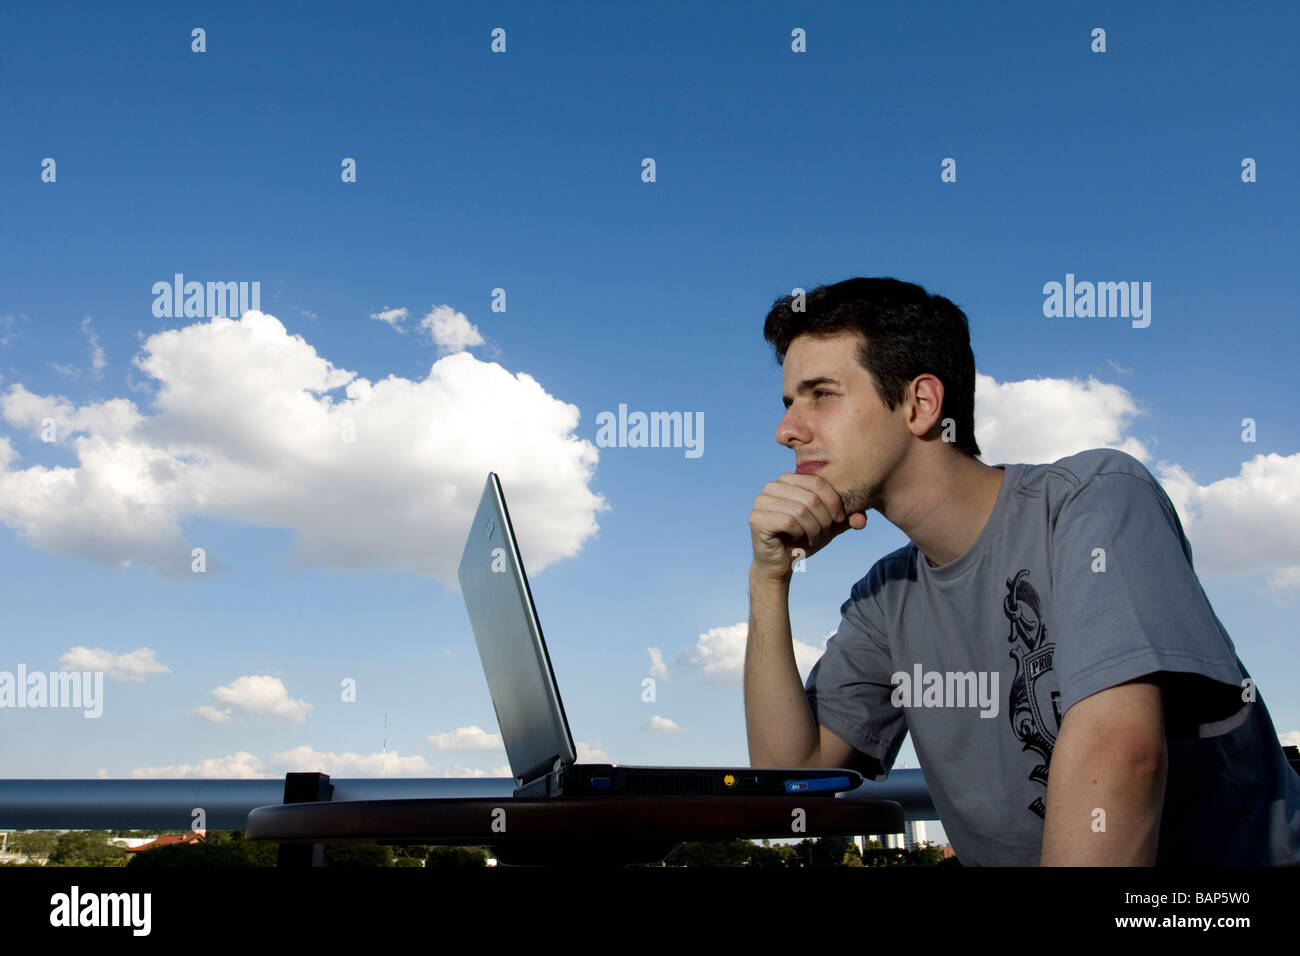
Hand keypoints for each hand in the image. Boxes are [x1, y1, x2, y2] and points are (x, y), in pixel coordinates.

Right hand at [749, 472, 866, 579]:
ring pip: (801, 510)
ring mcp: (761, 502)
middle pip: (811, 497)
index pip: (818, 482)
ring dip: (813, 529)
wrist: (781, 564)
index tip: (838, 520)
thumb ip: (845, 518)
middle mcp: (771, 487)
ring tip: (812, 537)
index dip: (834, 502)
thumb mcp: (828, 526)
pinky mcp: (756, 519)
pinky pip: (789, 522)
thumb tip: (862, 519)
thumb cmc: (803, 540)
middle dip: (824, 520)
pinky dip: (799, 533)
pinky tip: (797, 539)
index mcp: (787, 480)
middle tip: (822, 533)